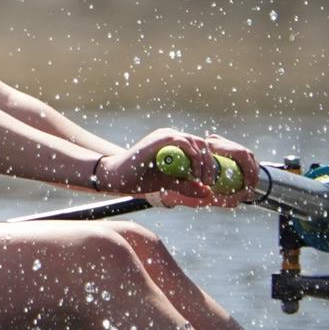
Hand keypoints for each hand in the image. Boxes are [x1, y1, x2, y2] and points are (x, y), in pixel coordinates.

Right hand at [105, 129, 259, 207]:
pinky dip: (193, 158)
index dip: (210, 165)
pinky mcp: (161, 139)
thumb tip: (209, 194)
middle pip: (204, 144)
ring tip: (203, 180)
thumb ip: (188, 186)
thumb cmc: (140, 180)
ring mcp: (166, 135)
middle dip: (211, 164)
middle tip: (211, 182)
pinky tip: (193, 173)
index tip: (211, 182)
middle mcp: (172, 136)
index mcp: (175, 144)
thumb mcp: (170, 184)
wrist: (116, 177)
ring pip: (198, 143)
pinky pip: (185, 143)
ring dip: (204, 162)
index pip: (202, 149)